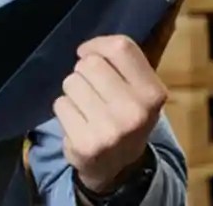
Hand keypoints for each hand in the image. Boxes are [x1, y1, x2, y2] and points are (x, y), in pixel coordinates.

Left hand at [53, 35, 166, 193]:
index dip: (98, 45)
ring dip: (73, 92)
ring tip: (88, 109)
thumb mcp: (139, 89)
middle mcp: (136, 111)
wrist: (118, 167)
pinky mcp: (86, 144)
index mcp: (153, 93)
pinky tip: (79, 123)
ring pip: (71, 82)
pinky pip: (60, 104)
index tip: (89, 54)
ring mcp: (110, 130)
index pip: (121, 47)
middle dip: (84, 73)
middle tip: (94, 92)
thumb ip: (122, 62)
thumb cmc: (125, 115)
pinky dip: (65, 110)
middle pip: (89, 63)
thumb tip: (86, 50)